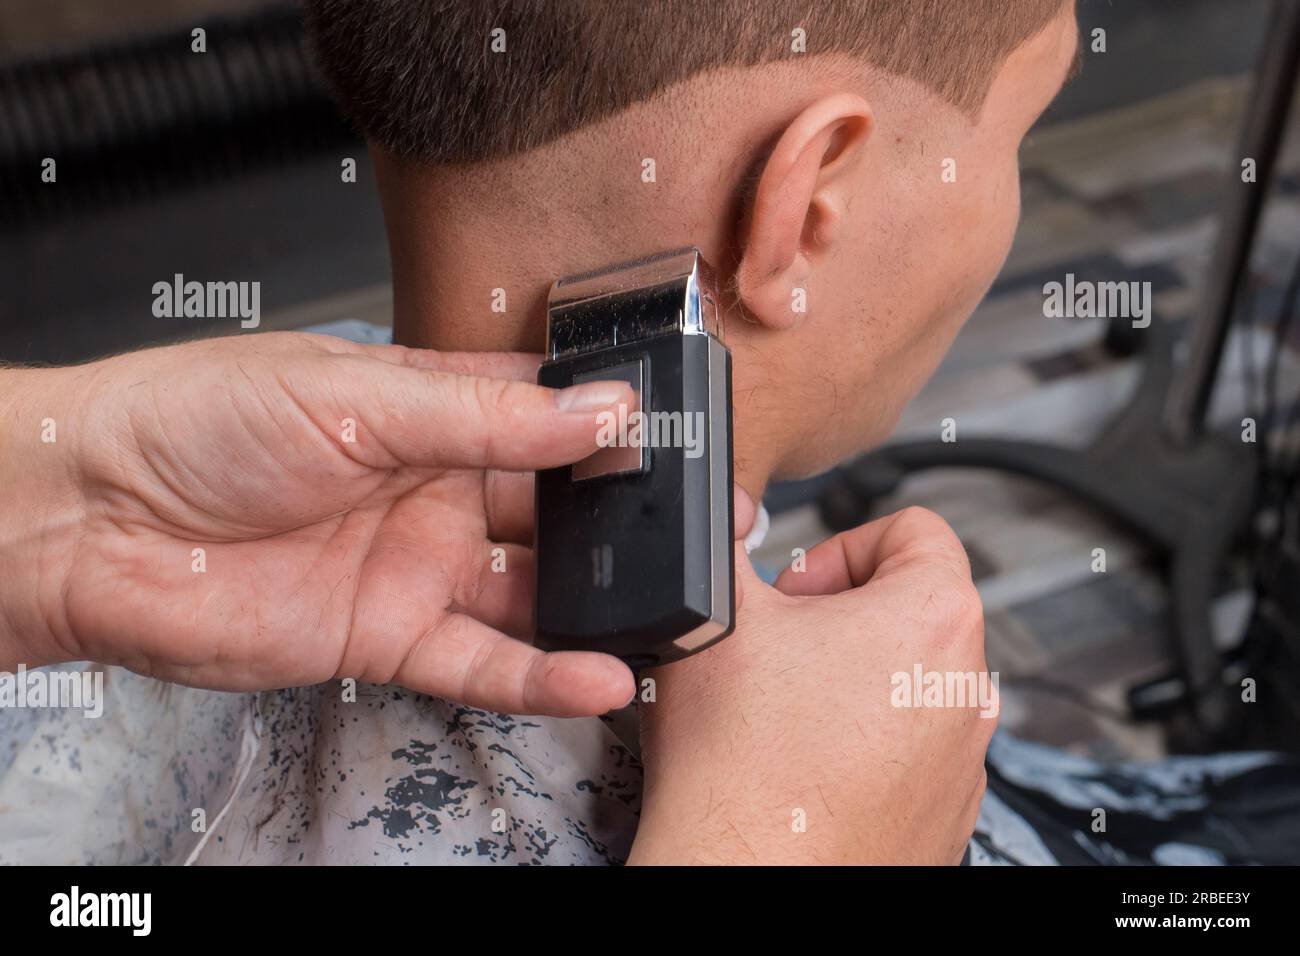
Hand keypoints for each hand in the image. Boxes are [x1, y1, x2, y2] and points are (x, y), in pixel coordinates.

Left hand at [0, 332, 637, 715]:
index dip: (612, 422)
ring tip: (669, 616)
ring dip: (596, 609)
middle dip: (624, 522)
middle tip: (698, 530)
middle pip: (554, 509)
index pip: (545, 413)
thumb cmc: (197, 421)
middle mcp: (434, 489)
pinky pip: (481, 661)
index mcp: (430, 410)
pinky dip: (542, 676)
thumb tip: (598, 410)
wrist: (93, 519)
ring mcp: (416, 566)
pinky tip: (598, 677)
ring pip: (530, 595)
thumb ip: (484, 417)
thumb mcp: (357, 397)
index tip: (678, 436)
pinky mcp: (386, 637)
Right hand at [630, 505, 994, 863]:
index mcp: (935, 618)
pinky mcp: (944, 812)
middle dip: (840, 615)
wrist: (743, 876)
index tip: (798, 590)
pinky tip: (804, 761)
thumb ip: (733, 541)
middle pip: (912, 607)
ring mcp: (962, 758)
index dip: (839, 547)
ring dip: (851, 680)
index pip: (914, 529)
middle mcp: (968, 687)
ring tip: (784, 710)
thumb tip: (732, 516)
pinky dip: (864, 744)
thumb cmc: (740, 766)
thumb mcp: (717, 612)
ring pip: (910, 681)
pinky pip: (910, 749)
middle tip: (779, 648)